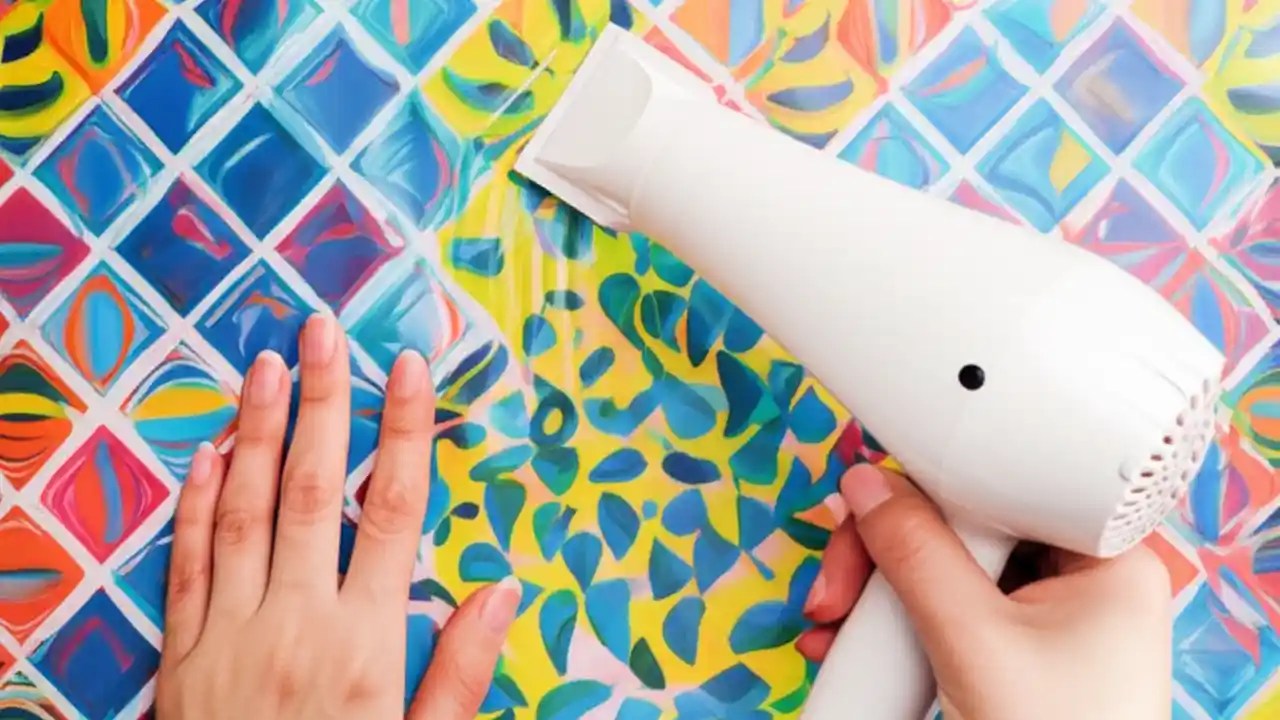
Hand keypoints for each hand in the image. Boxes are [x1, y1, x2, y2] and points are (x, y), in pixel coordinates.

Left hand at [156, 315, 519, 719]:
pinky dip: (195, 504)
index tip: (410, 369)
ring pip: (246, 512)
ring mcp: (230, 633)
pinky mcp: (180, 655)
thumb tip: (504, 590)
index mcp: (366, 644)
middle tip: (326, 331)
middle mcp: (296, 623)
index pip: (394, 515)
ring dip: (260, 433)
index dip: (405, 435)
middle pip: (316, 492)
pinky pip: (187, 564)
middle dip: (325, 405)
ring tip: (268, 364)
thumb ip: (460, 671)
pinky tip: (207, 452)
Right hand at [799, 464, 1172, 719]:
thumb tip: (868, 486)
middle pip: (959, 527)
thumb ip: (917, 555)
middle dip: (883, 558)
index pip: (1003, 483)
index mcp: (1105, 559)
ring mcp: (1047, 617)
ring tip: (835, 625)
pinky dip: (894, 625)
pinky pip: (945, 610)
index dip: (928, 488)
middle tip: (838, 590)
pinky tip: (851, 643)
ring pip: (943, 569)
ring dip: (877, 595)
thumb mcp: (975, 642)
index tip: (870, 503)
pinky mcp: (1015, 650)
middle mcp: (1081, 579)